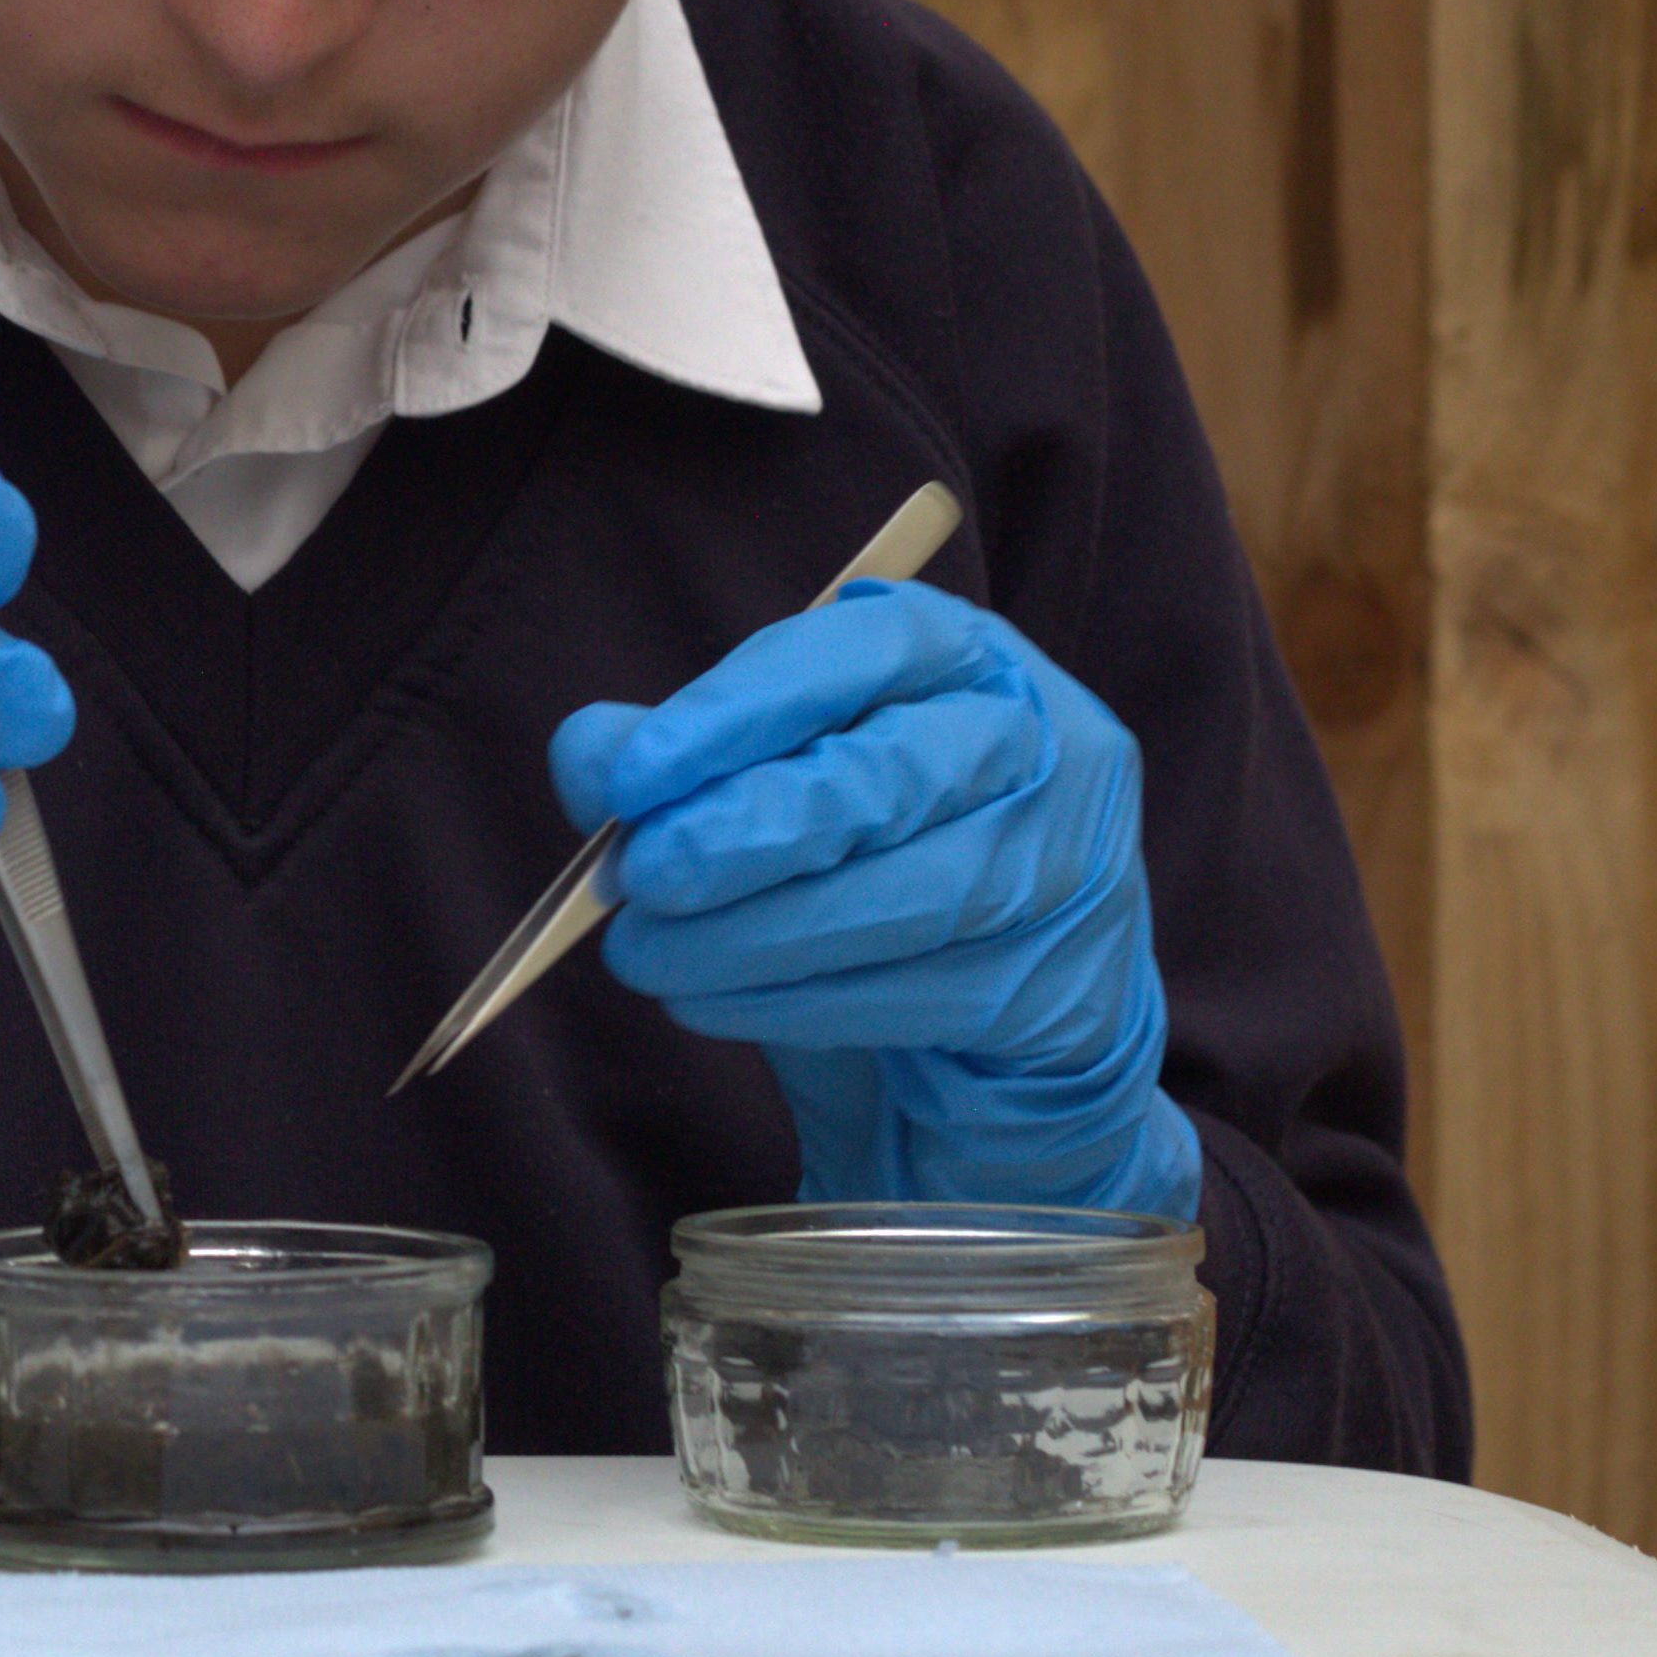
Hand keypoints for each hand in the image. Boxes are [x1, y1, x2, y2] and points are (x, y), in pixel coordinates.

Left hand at [550, 582, 1203, 1221]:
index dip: (739, 706)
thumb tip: (589, 755)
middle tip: (638, 876)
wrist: (1004, 1009)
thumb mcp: (784, 787)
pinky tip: (707, 1002)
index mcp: (966, 658)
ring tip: (645, 956)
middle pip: (891, 775)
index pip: (864, 647)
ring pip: (901, 898)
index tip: (631, 774)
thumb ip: (689, 759)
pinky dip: (789, 1004)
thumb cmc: (875, 863)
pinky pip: (911, 994)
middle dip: (745, 830)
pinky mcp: (1066, 989)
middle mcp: (1042, 744)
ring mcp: (1067, 868)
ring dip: (750, 936)